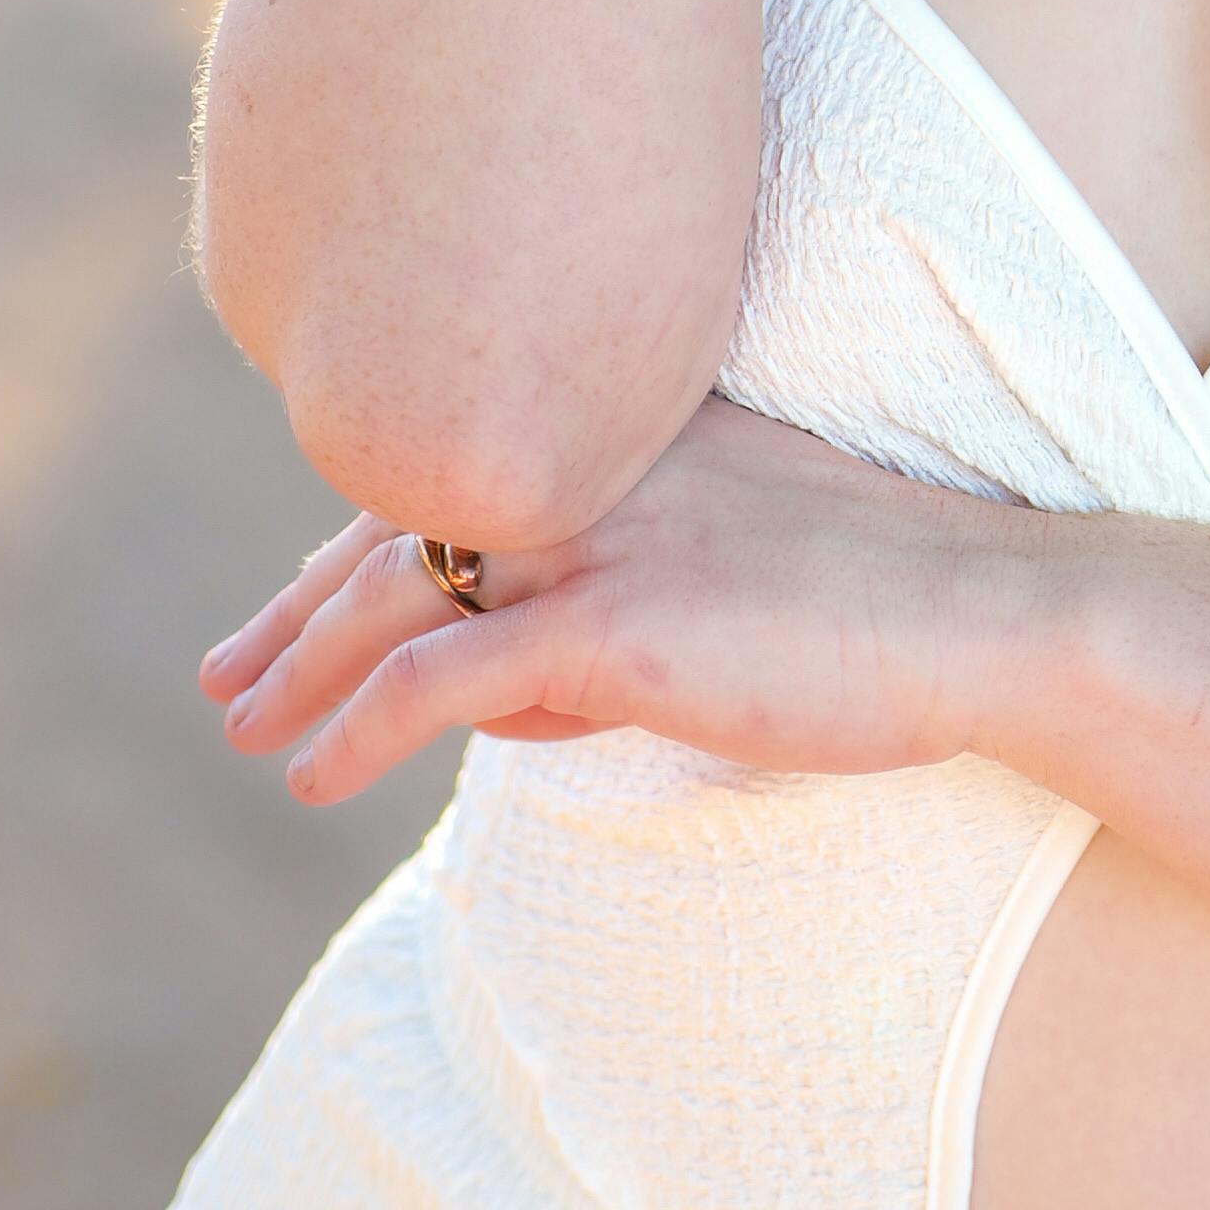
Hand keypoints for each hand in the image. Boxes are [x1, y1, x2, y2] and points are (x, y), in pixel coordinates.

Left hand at [201, 396, 1070, 810]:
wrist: (985, 613)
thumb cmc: (890, 604)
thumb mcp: (740, 575)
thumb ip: (627, 601)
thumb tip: (529, 685)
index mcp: (625, 429)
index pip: (456, 480)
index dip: (363, 544)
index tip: (299, 598)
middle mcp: (592, 460)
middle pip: (399, 530)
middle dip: (300, 611)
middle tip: (224, 673)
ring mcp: (595, 535)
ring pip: (396, 599)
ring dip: (301, 674)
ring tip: (242, 732)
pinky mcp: (607, 624)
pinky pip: (437, 682)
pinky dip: (357, 732)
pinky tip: (311, 780)